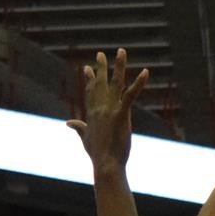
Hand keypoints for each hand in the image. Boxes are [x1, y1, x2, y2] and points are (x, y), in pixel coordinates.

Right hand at [66, 49, 148, 170]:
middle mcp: (99, 107)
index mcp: (92, 113)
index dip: (90, 80)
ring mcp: (110, 109)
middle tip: (101, 54)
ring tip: (122, 51)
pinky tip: (145, 72)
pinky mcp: (121, 114)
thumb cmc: (97, 155)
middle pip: (100, 83)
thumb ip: (79, 128)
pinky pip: (131, 95)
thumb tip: (69, 123)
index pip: (90, 92)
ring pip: (115, 83)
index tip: (88, 68)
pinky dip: (139, 83)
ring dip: (119, 66)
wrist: (105, 164)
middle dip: (101, 67)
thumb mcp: (85, 138)